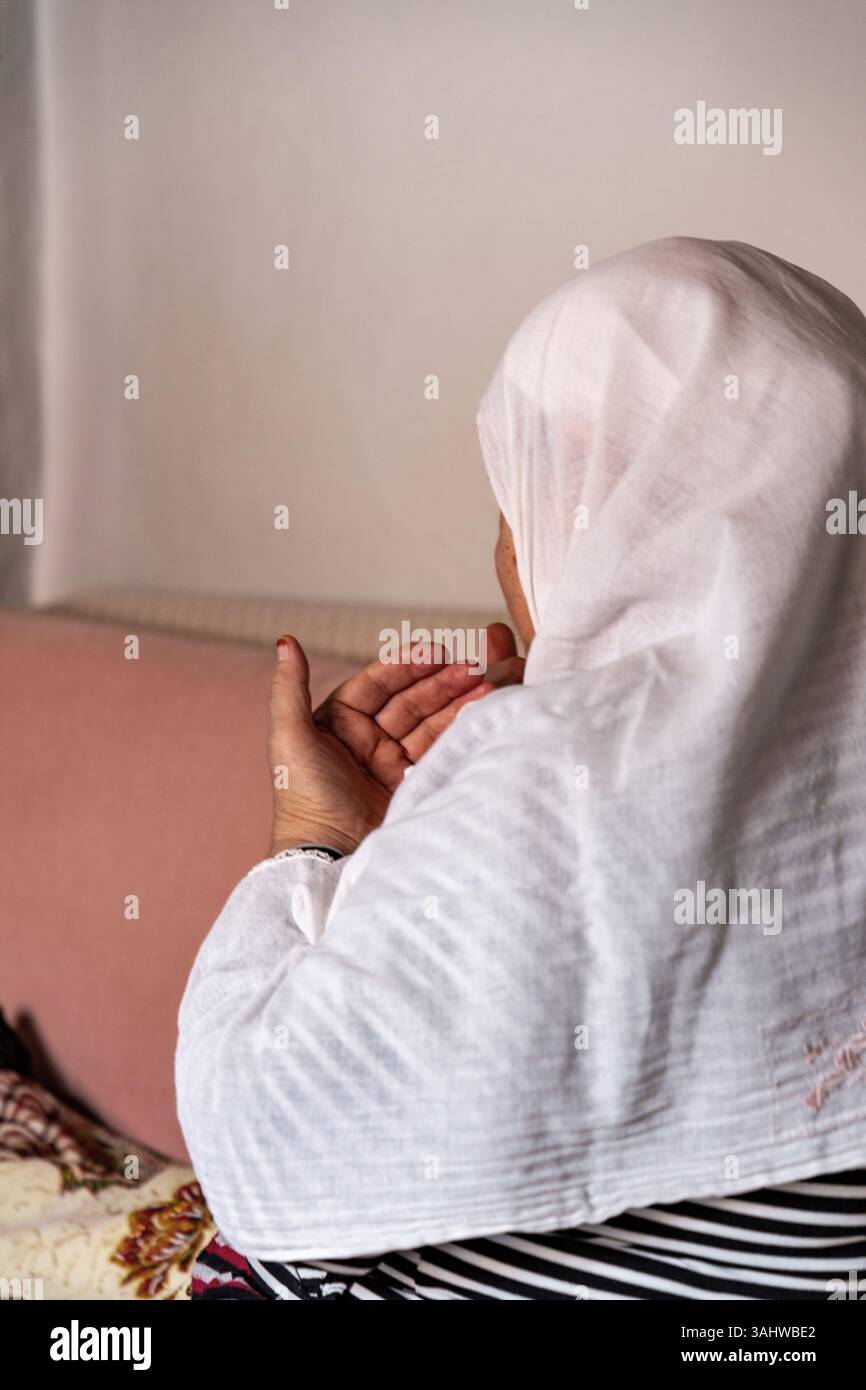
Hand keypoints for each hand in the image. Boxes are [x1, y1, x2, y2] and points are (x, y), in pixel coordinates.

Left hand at [269, 624, 522, 855]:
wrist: (328, 858)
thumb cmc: (303, 799)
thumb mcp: (290, 739)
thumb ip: (289, 689)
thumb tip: (286, 641)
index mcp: (338, 722)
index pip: (379, 683)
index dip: (408, 665)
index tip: (437, 651)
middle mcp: (367, 739)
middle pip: (411, 699)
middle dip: (443, 681)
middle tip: (476, 666)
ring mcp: (393, 762)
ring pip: (431, 721)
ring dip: (459, 701)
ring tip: (490, 685)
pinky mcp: (414, 784)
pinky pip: (441, 749)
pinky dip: (462, 730)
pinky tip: (483, 712)